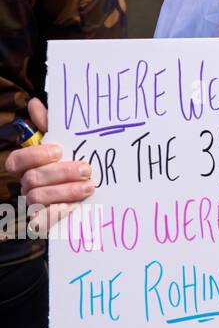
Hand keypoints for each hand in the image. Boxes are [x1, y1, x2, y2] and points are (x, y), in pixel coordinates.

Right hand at [4, 99, 92, 235]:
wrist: (92, 199)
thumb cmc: (75, 167)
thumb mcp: (68, 145)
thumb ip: (52, 127)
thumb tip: (35, 103)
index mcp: (30, 167)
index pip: (17, 161)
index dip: (35, 155)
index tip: (60, 151)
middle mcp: (27, 186)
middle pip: (33, 179)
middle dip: (61, 173)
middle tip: (87, 170)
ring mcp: (32, 206)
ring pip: (37, 198)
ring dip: (65, 191)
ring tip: (90, 187)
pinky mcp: (41, 224)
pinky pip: (40, 222)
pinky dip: (56, 213)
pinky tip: (74, 207)